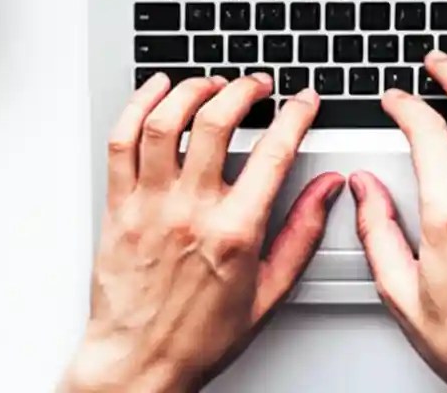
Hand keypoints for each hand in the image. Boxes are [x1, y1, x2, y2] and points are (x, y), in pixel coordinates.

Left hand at [62, 73, 343, 392]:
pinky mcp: (118, 207)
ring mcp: (149, 206)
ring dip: (191, 90)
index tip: (304, 101)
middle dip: (243, 89)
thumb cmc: (199, 337)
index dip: (295, 115)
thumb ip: (303, 232)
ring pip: (165, 122)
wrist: (138, 365)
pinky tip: (156, 92)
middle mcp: (190, 212)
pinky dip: (138, 106)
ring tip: (210, 83)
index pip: (273, 152)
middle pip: (215, 121)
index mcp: (234, 232)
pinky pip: (122, 142)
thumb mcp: (271, 291)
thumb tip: (328, 189)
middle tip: (257, 85)